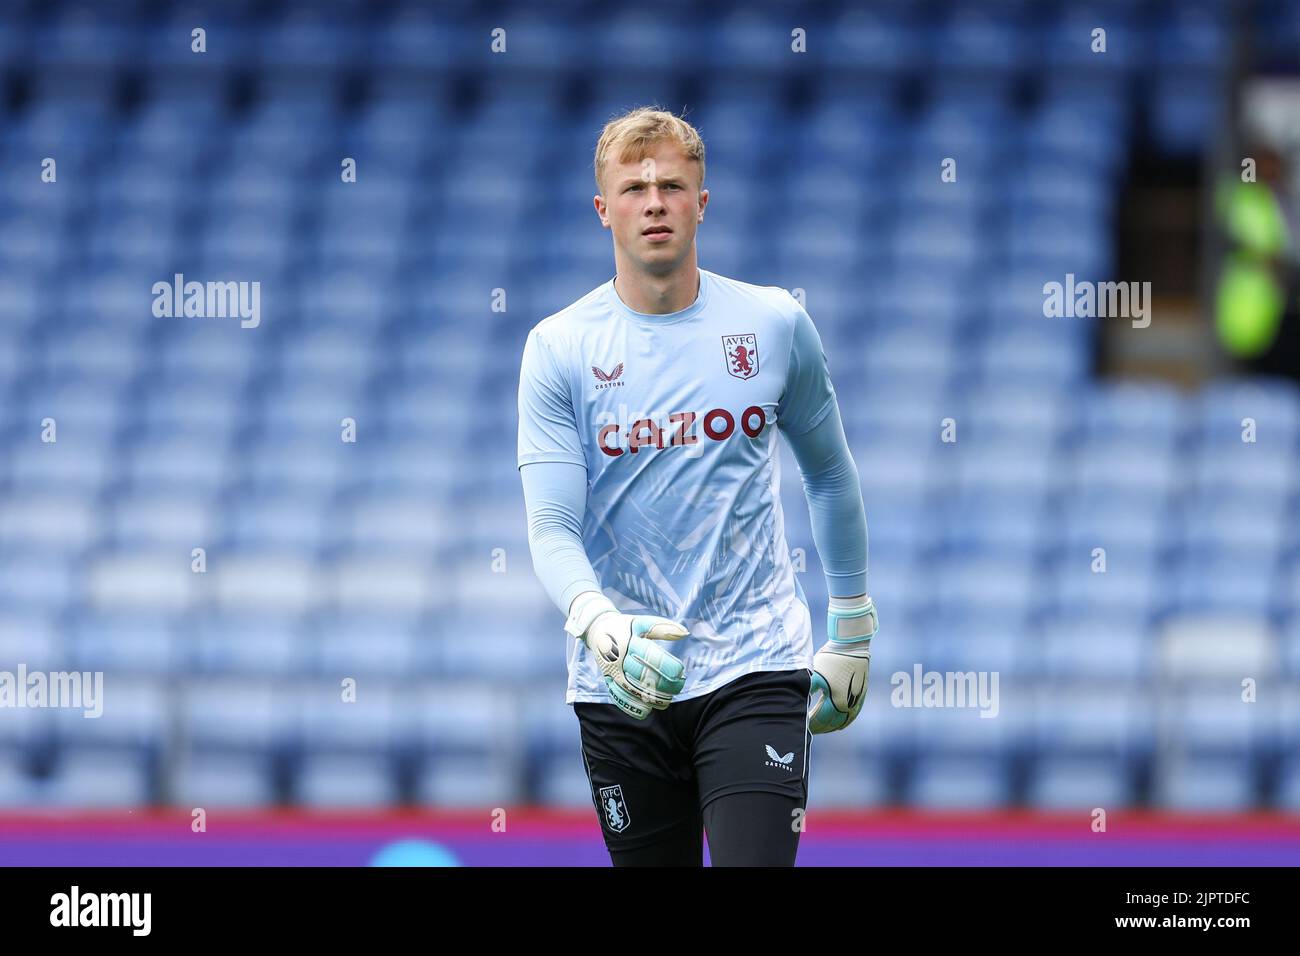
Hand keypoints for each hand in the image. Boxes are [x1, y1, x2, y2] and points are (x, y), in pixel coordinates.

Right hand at [565, 591, 688, 718]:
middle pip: (642, 675)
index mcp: (628, 641)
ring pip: (631, 690)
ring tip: (667, 700)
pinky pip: (617, 697)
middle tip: (679, 686)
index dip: (666, 665)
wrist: (596, 631)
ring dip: (651, 698)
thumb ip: (662, 628)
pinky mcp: (607, 680)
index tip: (680, 671)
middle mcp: (618, 658)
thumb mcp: (641, 623)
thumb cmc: (624, 627)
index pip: (649, 656)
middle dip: (663, 684)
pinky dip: (631, 706)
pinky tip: (646, 710)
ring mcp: (611, 671)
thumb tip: (685, 632)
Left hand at [808, 594, 876, 733]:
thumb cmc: (830, 658)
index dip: (810, 725)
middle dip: (819, 728)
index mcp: (836, 701)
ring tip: (820, 728)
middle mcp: (848, 705)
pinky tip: (837, 724)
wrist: (852, 646)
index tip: (800, 726)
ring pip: (843, 722)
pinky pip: (852, 716)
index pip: (820, 720)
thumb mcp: (814, 673)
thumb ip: (806, 690)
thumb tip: (797, 705)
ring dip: (831, 727)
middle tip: (807, 730)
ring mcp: (857, 701)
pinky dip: (843, 722)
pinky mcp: (861, 696)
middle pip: (831, 724)